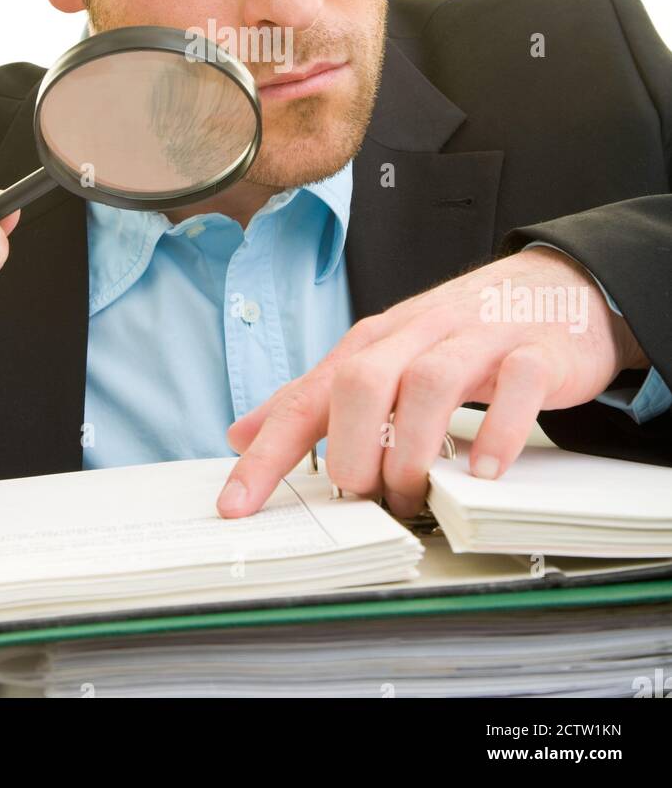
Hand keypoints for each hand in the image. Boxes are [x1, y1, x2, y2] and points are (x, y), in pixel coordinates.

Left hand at [216, 246, 648, 518]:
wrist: (554, 287)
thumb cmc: (457, 334)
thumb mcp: (381, 357)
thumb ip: (315, 396)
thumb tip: (243, 433)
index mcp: (373, 343)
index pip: (307, 396)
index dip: (268, 452)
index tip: (236, 505)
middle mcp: (417, 335)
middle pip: (362, 381)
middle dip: (350, 449)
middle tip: (360, 496)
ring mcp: (476, 340)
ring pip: (430, 383)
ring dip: (413, 449)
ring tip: (415, 496)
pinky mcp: (533, 352)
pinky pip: (515, 386)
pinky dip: (498, 432)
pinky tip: (483, 471)